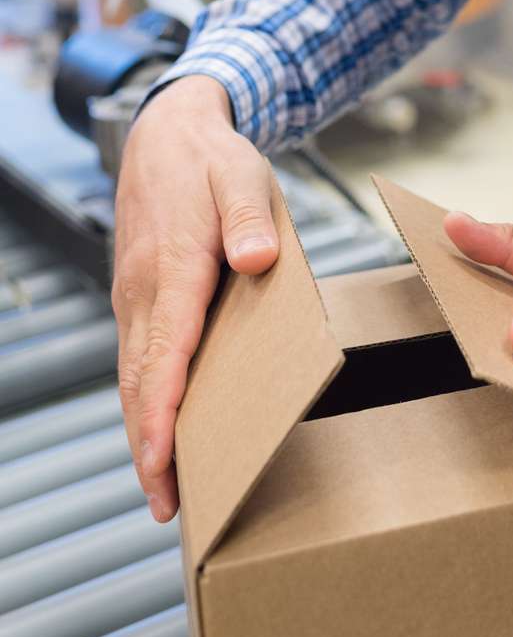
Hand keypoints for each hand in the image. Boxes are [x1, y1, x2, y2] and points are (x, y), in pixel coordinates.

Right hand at [111, 76, 278, 521]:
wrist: (166, 133)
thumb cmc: (211, 159)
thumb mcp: (242, 174)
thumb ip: (250, 218)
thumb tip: (256, 260)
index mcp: (174, 265)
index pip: (165, 349)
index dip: (161, 408)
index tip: (161, 456)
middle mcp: (143, 289)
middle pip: (139, 378)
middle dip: (148, 443)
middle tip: (165, 503)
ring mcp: (134, 295)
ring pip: (132, 373)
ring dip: (142, 429)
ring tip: (162, 487)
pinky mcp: (137, 297)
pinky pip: (135, 357)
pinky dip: (141, 399)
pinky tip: (157, 428)